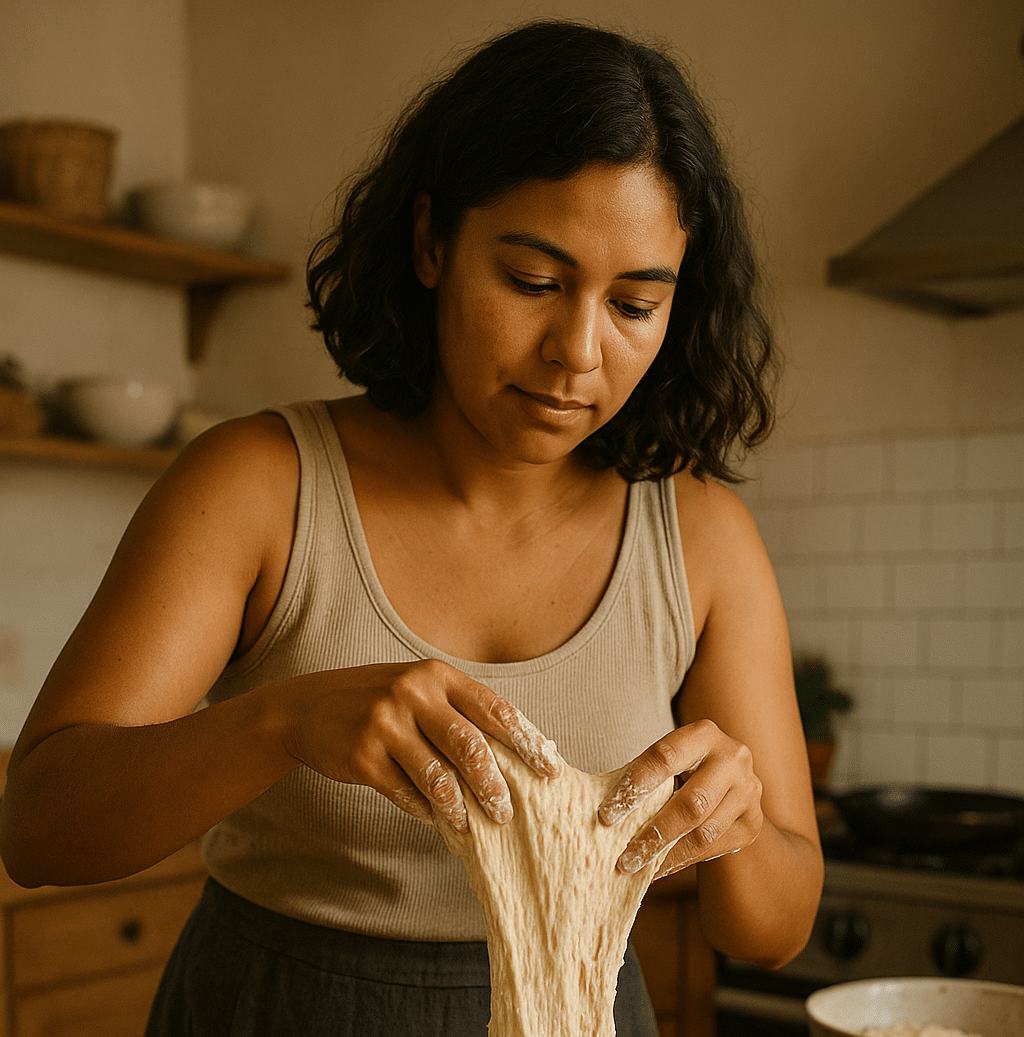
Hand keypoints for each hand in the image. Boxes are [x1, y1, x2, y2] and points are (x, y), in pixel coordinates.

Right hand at [277, 658, 561, 832]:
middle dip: (495, 784)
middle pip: (469, 745)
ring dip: (461, 808)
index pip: (493, 709)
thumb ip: (459, 712)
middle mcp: (412, 693)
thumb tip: (516, 753)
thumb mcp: (419, 690)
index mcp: (436, 675)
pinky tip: (437, 819)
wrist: (307, 707)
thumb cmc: (378, 700)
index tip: (550, 769)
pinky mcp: (362, 757)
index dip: (526, 741)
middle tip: (510, 812)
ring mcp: (384, 724)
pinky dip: (425, 810)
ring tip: (475, 827)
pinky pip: (405, 793)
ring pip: (437, 776)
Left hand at [597, 719, 761, 877]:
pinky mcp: (752, 822)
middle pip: (690, 803)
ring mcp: (748, 792)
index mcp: (704, 734)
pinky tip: (658, 869)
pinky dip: (681, 861)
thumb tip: (601, 811)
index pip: (664, 758)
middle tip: (623, 857)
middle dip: (653, 833)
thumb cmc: (684, 767)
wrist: (731, 780)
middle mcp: (733, 758)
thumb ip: (644, 776)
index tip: (606, 816)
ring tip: (636, 868)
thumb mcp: (669, 759)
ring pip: (703, 831)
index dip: (634, 788)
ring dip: (666, 854)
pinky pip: (714, 848)